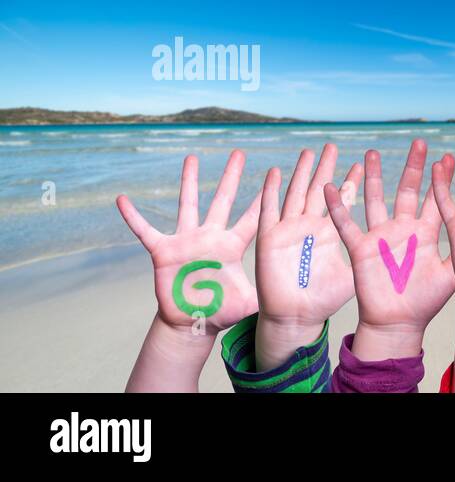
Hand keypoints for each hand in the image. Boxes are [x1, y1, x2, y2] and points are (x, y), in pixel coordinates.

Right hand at [116, 151, 260, 390]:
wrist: (193, 321)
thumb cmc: (222, 310)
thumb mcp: (249, 302)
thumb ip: (267, 293)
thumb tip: (290, 295)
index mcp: (232, 246)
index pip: (252, 219)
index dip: (262, 200)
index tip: (275, 176)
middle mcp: (211, 237)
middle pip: (222, 201)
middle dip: (231, 177)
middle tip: (239, 153)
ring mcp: (187, 241)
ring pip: (188, 205)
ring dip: (188, 182)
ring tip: (192, 157)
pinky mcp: (164, 251)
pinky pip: (144, 230)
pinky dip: (133, 216)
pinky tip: (122, 199)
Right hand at [255, 144, 362, 366]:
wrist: (296, 318)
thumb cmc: (325, 301)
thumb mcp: (357, 274)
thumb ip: (376, 258)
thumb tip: (410, 253)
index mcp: (333, 233)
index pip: (345, 200)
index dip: (354, 180)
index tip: (365, 159)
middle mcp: (312, 227)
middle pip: (321, 189)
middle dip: (328, 167)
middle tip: (334, 144)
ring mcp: (291, 230)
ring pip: (297, 193)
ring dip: (302, 173)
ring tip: (309, 152)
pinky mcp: (271, 239)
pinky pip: (269, 210)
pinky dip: (270, 191)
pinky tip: (274, 172)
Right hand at [324, 139, 454, 360]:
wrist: (398, 323)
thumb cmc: (426, 302)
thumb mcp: (450, 275)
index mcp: (427, 233)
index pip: (436, 199)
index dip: (441, 179)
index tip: (449, 156)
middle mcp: (404, 229)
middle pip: (407, 191)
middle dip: (413, 167)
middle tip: (419, 142)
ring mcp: (382, 236)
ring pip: (375, 199)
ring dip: (372, 177)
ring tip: (371, 153)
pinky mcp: (362, 249)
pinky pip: (347, 225)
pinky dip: (338, 208)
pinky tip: (330, 188)